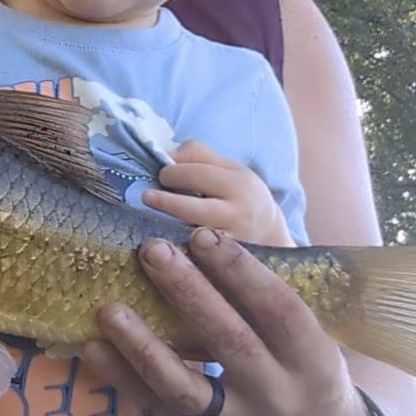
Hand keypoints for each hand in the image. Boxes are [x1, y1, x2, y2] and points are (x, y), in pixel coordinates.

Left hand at [84, 227, 367, 415]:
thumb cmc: (312, 373)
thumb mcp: (315, 339)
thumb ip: (271, 304)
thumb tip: (209, 246)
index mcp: (313, 359)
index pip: (279, 310)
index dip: (241, 271)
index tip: (203, 235)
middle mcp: (277, 392)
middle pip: (229, 340)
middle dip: (188, 292)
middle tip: (152, 250)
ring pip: (185, 385)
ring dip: (143, 344)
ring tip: (109, 308)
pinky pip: (158, 406)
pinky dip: (123, 377)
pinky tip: (95, 348)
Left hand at [143, 139, 293, 244]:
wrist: (269, 233)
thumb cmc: (239, 196)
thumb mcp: (228, 169)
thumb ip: (199, 155)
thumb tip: (167, 152)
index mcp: (239, 184)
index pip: (200, 174)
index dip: (173, 172)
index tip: (160, 175)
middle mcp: (239, 214)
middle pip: (197, 208)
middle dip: (168, 201)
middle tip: (147, 196)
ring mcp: (233, 242)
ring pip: (197, 237)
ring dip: (170, 228)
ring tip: (149, 218)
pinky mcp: (226, 263)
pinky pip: (199, 258)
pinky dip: (180, 251)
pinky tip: (164, 245)